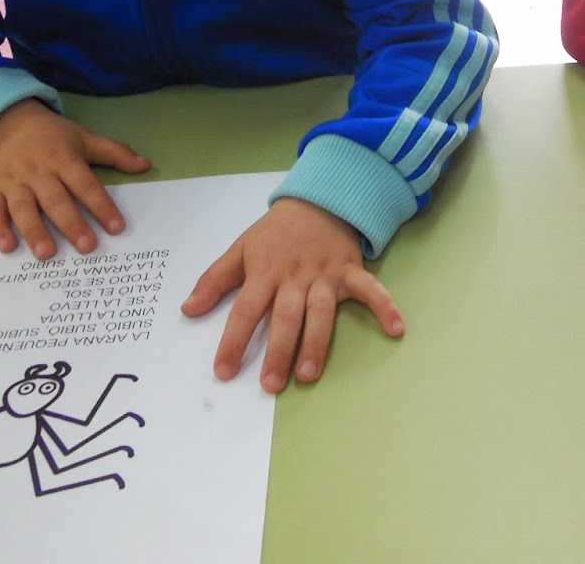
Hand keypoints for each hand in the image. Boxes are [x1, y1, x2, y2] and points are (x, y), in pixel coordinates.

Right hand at [0, 100, 151, 258]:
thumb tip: (146, 165)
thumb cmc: (52, 136)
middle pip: (56, 199)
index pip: (86, 184)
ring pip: (23, 207)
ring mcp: (12, 179)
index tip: (117, 227)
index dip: (102, 206)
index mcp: (64, 158)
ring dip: (34, 231)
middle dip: (71, 223)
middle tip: (86, 247)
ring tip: (46, 254)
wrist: (6, 120)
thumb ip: (115, 152)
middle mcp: (38, 170)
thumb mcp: (84, 138)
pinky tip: (8, 247)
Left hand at [181, 198, 403, 393]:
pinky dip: (385, 306)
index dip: (234, 341)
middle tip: (271, 386)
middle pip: (286, 317)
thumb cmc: (276, 232)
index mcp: (265, 272)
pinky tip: (396, 328)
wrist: (318, 198)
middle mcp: (295, 277)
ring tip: (309, 375)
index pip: (246, 310)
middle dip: (278, 352)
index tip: (224, 371)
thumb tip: (188, 309)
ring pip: (321, 312)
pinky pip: (370, 290)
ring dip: (317, 343)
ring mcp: (325, 275)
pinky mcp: (350, 271)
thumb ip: (214, 279)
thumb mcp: (240, 248)